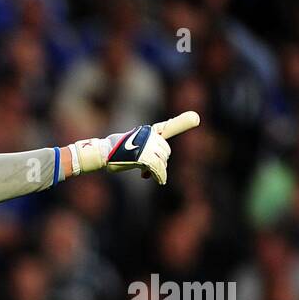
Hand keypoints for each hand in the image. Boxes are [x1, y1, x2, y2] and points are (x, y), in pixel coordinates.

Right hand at [69, 111, 198, 185]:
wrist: (102, 154)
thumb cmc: (115, 153)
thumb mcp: (131, 146)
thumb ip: (146, 151)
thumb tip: (150, 166)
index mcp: (147, 132)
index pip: (166, 128)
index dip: (181, 123)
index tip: (196, 118)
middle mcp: (149, 136)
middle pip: (165, 151)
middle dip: (161, 161)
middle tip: (149, 169)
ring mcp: (147, 146)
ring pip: (162, 160)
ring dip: (159, 170)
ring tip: (148, 174)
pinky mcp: (144, 156)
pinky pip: (158, 168)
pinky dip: (160, 176)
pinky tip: (160, 181)